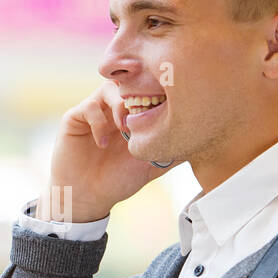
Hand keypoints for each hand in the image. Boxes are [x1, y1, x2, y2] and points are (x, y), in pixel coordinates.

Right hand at [37, 80, 172, 222]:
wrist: (87, 197)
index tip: (166, 107)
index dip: (157, 92)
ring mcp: (94, 111)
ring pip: (108, 87)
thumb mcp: (152, 165)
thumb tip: (203, 142)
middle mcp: (112, 107)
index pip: (146, 89)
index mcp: (132, 114)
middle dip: (139, 93)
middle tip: (146, 112)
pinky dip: (99, 122)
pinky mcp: (74, 118)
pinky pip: (88, 107)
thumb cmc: (118, 180)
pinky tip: (104, 143)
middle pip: (128, 80)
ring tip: (125, 127)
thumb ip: (172, 151)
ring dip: (120, 105)